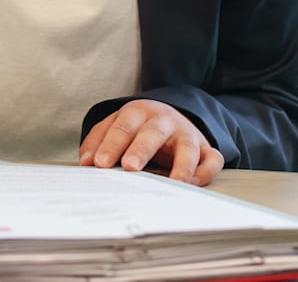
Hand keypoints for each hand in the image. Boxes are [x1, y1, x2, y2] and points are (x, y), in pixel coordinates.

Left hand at [79, 99, 224, 185]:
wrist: (170, 118)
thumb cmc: (137, 128)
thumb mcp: (115, 127)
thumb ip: (98, 142)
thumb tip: (85, 163)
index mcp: (138, 112)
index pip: (122, 127)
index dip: (111, 145)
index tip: (100, 164)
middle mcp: (164, 120)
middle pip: (153, 132)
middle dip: (141, 149)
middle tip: (129, 167)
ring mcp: (187, 133)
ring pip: (188, 146)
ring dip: (181, 165)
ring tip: (172, 183)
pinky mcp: (205, 148)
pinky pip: (212, 159)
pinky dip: (205, 172)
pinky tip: (190, 185)